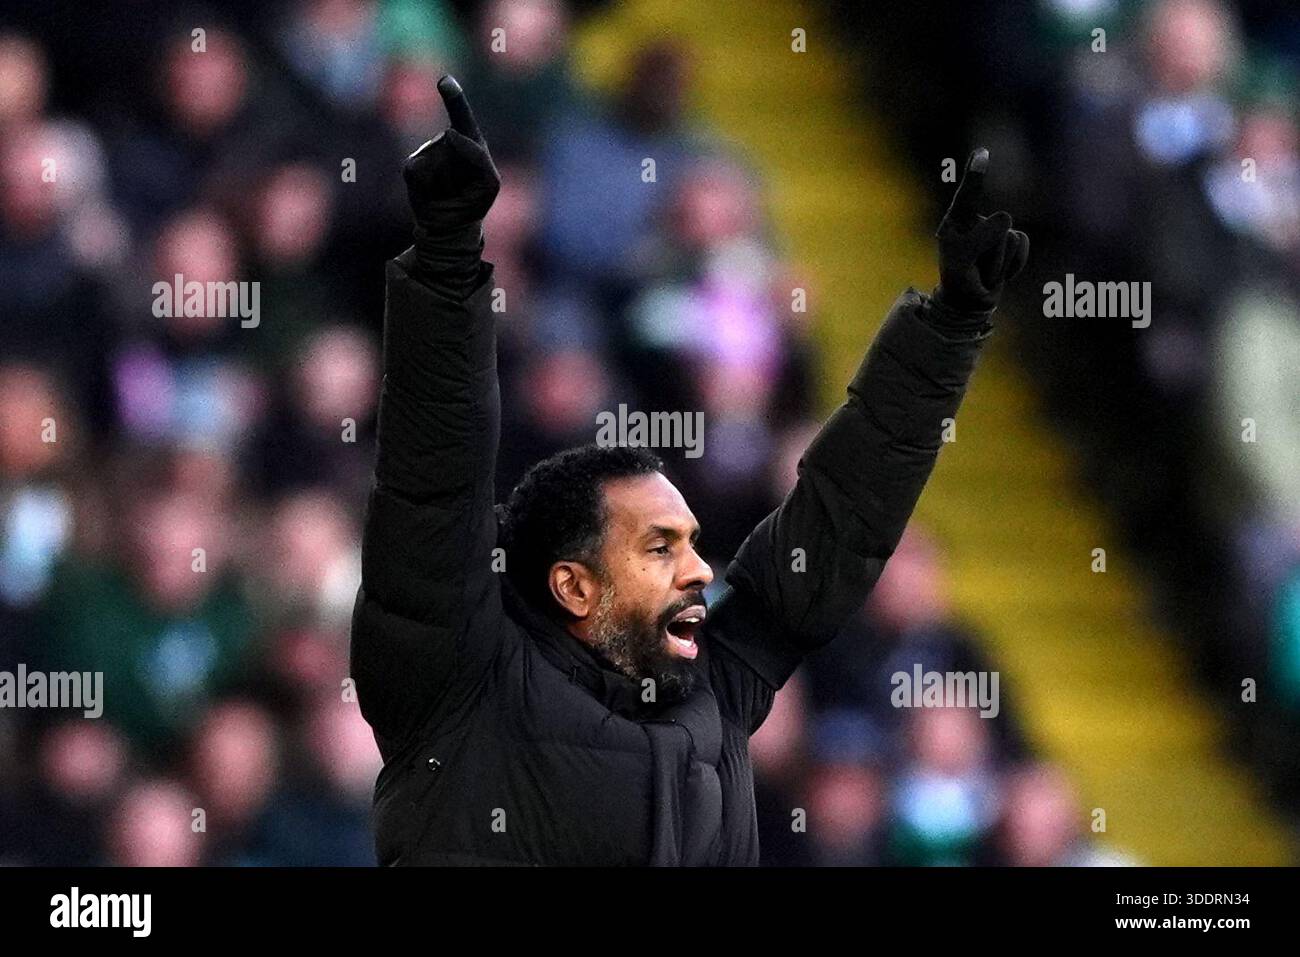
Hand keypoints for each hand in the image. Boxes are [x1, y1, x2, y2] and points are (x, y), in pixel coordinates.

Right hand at [403, 75, 499, 239]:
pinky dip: (428, 186)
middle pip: (453, 144)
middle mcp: (447, 141)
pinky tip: (434, 192)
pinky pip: (418, 170)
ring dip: (447, 181)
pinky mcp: (412, 166)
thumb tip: (449, 133)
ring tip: (449, 190)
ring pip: (437, 159)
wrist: (449, 225)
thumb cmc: (473, 200)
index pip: (462, 117)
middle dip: (463, 168)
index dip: (453, 97)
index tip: (444, 81)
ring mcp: (428, 152)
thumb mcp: (488, 183)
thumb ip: (477, 155)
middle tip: (463, 186)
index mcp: (469, 140)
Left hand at [934, 148, 1027, 315]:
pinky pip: (1022, 247)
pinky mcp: (1014, 241)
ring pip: (1010, 239)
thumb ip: (978, 240)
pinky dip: (1012, 266)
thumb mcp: (960, 261)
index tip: (981, 153)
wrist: (970, 302)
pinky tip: (999, 274)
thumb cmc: (958, 279)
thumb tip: (1006, 219)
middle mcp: (978, 220)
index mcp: (957, 220)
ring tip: (983, 272)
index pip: (967, 196)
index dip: (976, 175)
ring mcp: (997, 230)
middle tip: (973, 268)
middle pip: (999, 224)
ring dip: (997, 264)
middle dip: (989, 253)